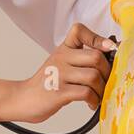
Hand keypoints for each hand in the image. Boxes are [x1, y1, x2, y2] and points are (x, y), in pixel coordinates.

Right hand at [0, 24, 115, 123]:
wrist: (22, 99)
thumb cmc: (47, 83)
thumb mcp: (61, 63)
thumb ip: (80, 59)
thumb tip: (111, 60)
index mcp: (63, 49)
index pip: (79, 30)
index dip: (98, 38)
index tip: (108, 50)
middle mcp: (61, 58)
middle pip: (96, 57)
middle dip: (108, 72)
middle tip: (107, 82)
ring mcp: (59, 75)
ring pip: (94, 76)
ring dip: (102, 89)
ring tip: (99, 96)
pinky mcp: (58, 92)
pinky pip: (86, 92)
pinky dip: (94, 100)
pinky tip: (91, 103)